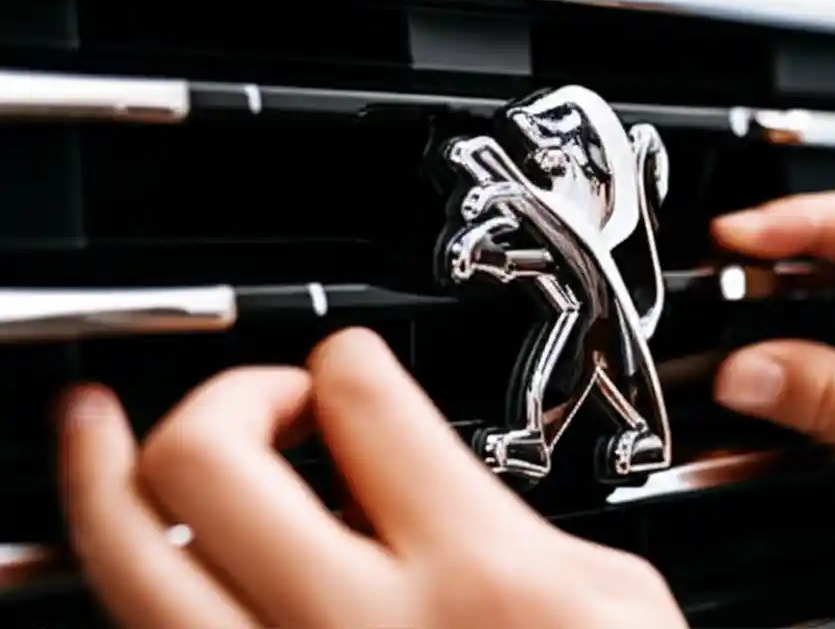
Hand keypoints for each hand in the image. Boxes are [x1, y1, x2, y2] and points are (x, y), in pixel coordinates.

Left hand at [58, 328, 685, 627]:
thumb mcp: (618, 598)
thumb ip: (511, 520)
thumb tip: (426, 474)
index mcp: (477, 574)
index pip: (358, 396)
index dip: (345, 354)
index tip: (347, 368)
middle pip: (208, 460)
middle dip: (225, 396)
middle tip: (263, 404)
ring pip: (127, 562)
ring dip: (102, 475)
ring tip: (98, 432)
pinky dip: (136, 583)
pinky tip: (152, 553)